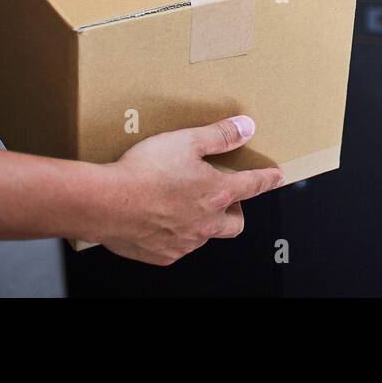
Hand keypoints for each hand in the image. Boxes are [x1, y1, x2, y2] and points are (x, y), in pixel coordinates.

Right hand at [96, 115, 282, 265]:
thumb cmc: (143, 171)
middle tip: (223, 195)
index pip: (253, 186)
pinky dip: (176, 233)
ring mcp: (186, 242)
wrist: (105, 202)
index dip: (267, 179)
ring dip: (203, 221)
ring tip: (183, 203)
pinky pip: (179, 246)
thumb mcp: (186, 141)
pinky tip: (160, 218)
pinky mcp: (164, 254)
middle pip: (236, 222)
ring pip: (206, 235)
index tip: (276, 177)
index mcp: (216, 193)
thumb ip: (219, 135)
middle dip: (235, 209)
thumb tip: (246, 127)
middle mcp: (206, 223)